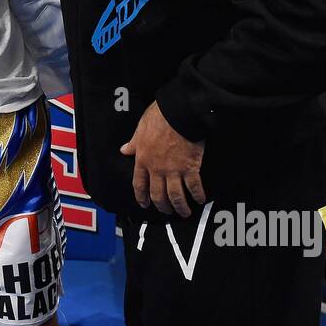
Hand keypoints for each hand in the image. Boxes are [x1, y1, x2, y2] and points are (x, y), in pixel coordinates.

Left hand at [119, 101, 204, 217]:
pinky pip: (194, 186)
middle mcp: (157, 169)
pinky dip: (197, 195)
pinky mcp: (190, 168)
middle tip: (166, 211)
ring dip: (180, 206)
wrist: (178, 113)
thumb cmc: (159, 117)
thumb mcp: (140, 129)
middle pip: (158, 194)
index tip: (144, 204)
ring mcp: (174, 170)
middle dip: (162, 206)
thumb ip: (133, 143)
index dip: (141, 196)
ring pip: (175, 195)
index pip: (139, 184)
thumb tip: (125, 150)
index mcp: (143, 159)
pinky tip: (200, 200)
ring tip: (184, 212)